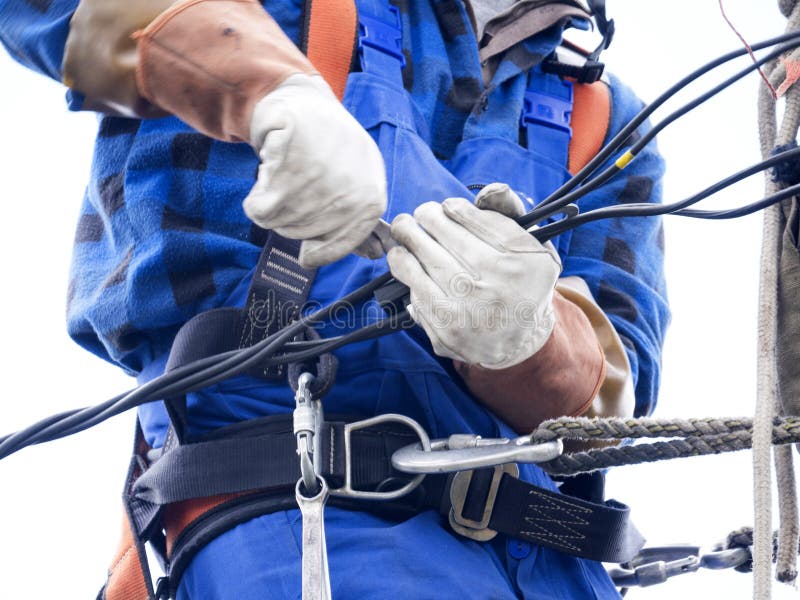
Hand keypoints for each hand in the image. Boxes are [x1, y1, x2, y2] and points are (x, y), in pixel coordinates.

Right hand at [243, 74, 386, 266]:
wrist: (306, 105)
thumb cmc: (331, 152)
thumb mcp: (356, 185)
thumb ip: (359, 223)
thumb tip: (374, 254)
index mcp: (371, 197)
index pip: (338, 246)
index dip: (318, 251)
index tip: (307, 250)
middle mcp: (350, 185)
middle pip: (302, 233)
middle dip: (289, 219)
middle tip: (294, 191)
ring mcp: (321, 166)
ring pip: (278, 221)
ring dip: (270, 206)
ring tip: (284, 179)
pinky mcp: (291, 150)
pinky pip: (260, 205)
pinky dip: (256, 197)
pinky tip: (269, 176)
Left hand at [387, 184, 560, 368]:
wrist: (519, 339)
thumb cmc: (520, 282)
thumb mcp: (531, 244)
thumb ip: (509, 210)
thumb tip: (487, 191)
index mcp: (522, 260)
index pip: (470, 218)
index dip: (450, 208)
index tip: (445, 208)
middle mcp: (498, 286)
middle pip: (442, 237)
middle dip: (421, 220)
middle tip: (415, 217)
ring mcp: (470, 313)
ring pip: (421, 264)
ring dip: (405, 243)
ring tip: (403, 233)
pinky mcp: (447, 332)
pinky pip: (416, 292)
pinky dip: (407, 274)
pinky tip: (406, 264)